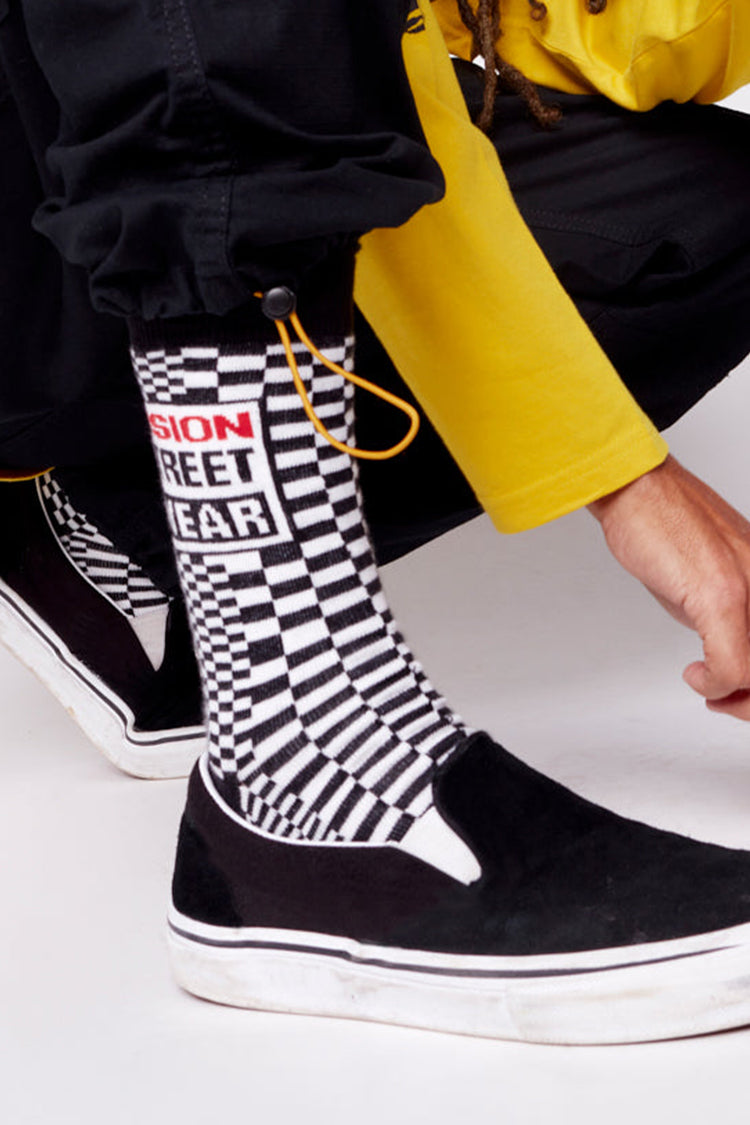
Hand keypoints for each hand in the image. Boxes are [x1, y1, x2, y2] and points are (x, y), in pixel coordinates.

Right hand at [588, 455, 749, 719]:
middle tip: (729, 702)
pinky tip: (696, 674)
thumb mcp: (711, 578)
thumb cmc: (665, 523)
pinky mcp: (723, 594)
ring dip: (736, 696)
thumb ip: (728, 619)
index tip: (740, 692)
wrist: (636, 490)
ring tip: (711, 689)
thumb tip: (729, 663)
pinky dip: (714, 683)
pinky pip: (733, 665)